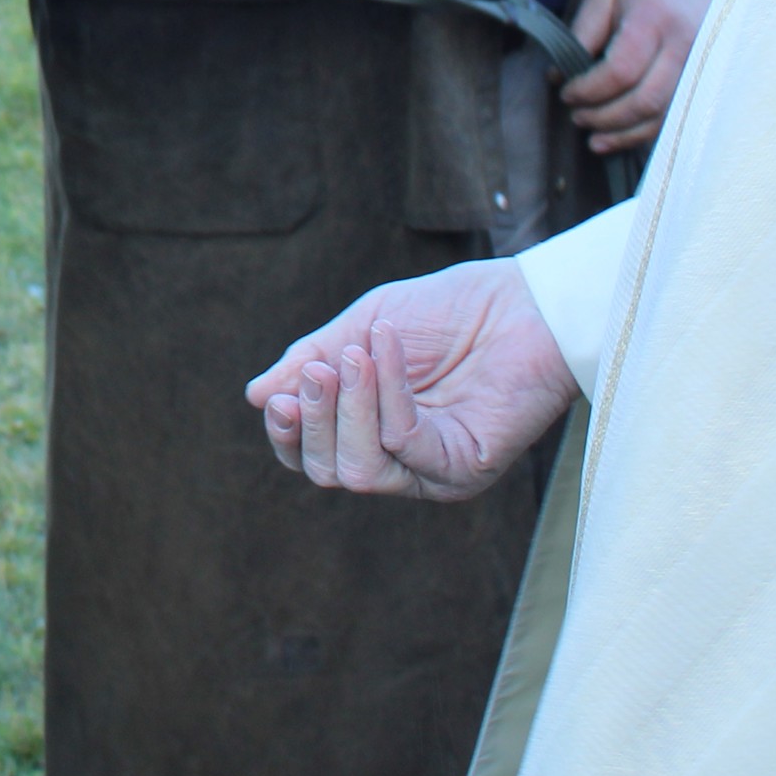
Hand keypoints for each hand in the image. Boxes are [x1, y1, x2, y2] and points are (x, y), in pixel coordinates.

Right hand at [245, 260, 573, 500]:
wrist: (519, 302)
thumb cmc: (446, 313)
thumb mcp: (360, 328)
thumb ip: (312, 362)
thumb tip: (256, 396)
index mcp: (370, 433)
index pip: (311, 456)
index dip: (286, 434)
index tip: (276, 396)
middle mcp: (399, 463)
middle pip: (328, 471)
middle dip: (312, 419)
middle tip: (319, 367)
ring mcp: (433, 471)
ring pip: (360, 472)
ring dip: (347, 410)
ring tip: (353, 356)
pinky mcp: (465, 467)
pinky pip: (406, 444)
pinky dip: (387, 394)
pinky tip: (386, 346)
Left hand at [561, 0, 712, 153]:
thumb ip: (581, 33)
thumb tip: (557, 77)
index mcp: (655, 18)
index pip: (620, 70)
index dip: (588, 89)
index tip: (566, 92)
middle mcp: (686, 46)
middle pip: (645, 100)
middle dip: (604, 116)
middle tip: (577, 117)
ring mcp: (703, 68)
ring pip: (663, 116)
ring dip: (624, 133)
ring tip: (594, 135)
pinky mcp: (707, 83)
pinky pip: (677, 119)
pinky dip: (646, 134)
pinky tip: (620, 138)